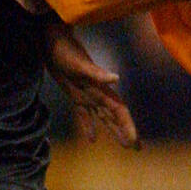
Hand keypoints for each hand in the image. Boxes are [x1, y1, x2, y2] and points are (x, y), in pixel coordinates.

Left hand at [43, 21, 139, 149]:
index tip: (135, 142)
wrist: (53, 40)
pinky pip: (84, 115)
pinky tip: (91, 140)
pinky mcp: (75, 95)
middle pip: (115, 117)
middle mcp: (97, 94)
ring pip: (104, 118)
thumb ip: (97, 73)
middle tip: (137, 149)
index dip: (127, 126)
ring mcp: (87, 95)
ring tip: (124, 145)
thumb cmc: (65, 50)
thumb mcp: (79, 63)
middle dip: (126, 132)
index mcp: (101, 89)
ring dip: (114, 131)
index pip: (119, 111)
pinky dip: (88, 127)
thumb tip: (116, 78)